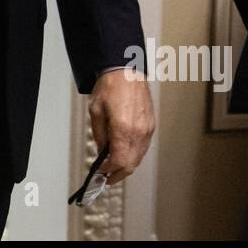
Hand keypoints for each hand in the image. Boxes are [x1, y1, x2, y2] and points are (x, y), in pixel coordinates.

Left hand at [89, 68, 154, 184]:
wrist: (126, 71)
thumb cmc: (110, 87)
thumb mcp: (96, 111)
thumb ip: (99, 135)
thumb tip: (101, 153)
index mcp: (123, 129)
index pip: (119, 162)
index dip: (109, 171)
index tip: (101, 172)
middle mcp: (139, 132)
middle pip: (131, 164)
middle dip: (118, 174)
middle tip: (107, 176)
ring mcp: (147, 129)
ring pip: (139, 157)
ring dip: (127, 165)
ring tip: (114, 166)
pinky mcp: (151, 125)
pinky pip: (143, 147)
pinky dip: (134, 154)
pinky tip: (124, 152)